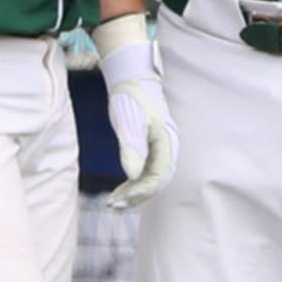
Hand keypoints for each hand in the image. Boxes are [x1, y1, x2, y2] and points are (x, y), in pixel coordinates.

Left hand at [97, 31, 178, 208]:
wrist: (131, 76)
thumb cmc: (130, 96)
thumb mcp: (128, 121)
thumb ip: (132, 148)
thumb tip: (133, 175)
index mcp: (167, 142)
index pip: (157, 176)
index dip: (140, 191)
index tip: (120, 198)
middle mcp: (167, 147)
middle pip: (156, 181)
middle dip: (136, 196)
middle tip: (113, 205)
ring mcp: (161, 147)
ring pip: (151, 178)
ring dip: (134, 192)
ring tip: (113, 202)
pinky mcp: (152, 146)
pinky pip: (147, 171)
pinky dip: (134, 183)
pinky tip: (120, 190)